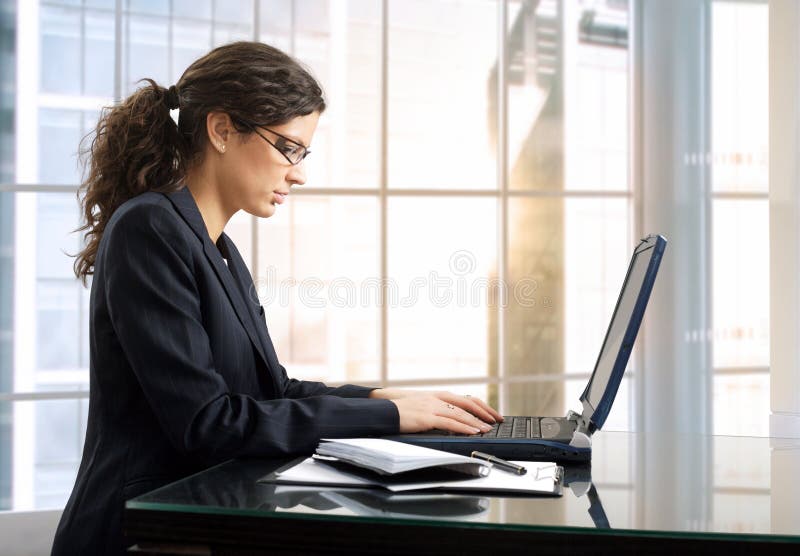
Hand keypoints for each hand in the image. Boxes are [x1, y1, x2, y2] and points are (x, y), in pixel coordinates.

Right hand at [369, 388, 503, 433]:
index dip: (481, 406)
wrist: (383, 410)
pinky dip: (463, 427)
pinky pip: (450, 422)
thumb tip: (452, 423)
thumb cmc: (400, 411)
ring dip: (476, 422)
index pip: (465, 399)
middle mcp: (437, 398)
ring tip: (488, 429)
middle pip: (467, 403)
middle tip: (497, 420)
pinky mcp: (427, 417)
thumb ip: (437, 412)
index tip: (492, 413)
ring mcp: (432, 407)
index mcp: (437, 396)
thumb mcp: (421, 408)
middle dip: (484, 412)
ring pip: (461, 414)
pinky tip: (472, 432)